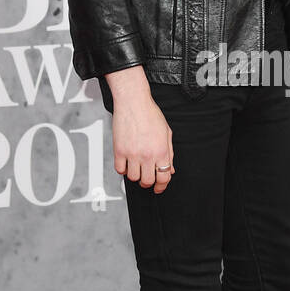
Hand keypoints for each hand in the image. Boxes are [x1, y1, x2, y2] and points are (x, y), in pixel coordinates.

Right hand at [106, 66, 174, 192]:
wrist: (133, 102)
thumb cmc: (149, 113)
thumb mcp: (166, 133)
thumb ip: (169, 153)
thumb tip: (170, 168)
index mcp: (161, 150)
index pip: (164, 177)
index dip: (162, 186)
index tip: (159, 188)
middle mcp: (147, 154)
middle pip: (148, 181)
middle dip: (148, 182)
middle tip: (147, 177)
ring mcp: (132, 153)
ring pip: (133, 178)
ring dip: (135, 175)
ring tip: (136, 167)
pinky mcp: (119, 151)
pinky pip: (120, 169)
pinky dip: (123, 169)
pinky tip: (127, 162)